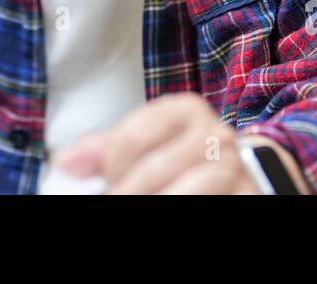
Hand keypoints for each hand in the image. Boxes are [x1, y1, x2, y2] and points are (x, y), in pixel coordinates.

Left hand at [52, 93, 261, 193]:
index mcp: (184, 109)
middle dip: (129, 193)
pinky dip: (186, 207)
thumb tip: (67, 163)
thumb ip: (107, 150)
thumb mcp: (146, 145)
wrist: (240, 173)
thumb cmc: (180, 158)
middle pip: (155, 170)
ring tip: (143, 207)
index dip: (113, 167)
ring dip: (157, 203)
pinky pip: (217, 201)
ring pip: (187, 190)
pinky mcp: (249, 192)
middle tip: (118, 201)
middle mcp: (214, 132)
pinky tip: (171, 207)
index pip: (133, 136)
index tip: (109, 185)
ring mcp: (235, 165)